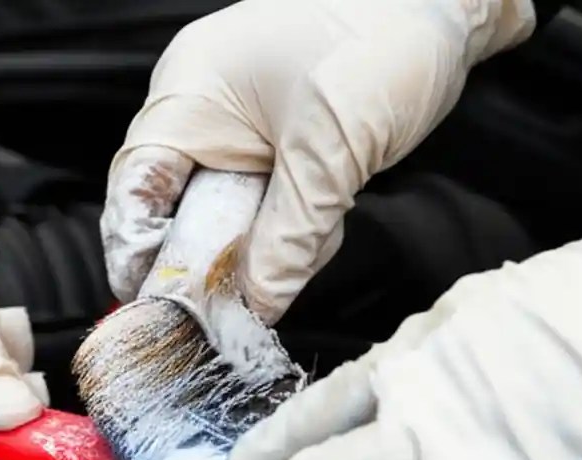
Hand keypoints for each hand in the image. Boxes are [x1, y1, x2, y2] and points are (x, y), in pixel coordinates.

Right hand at [101, 0, 536, 323]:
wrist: (446, 4)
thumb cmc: (381, 41)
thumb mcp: (332, 152)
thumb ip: (290, 236)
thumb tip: (257, 307)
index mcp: (189, 93)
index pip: (135, 187)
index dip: (136, 252)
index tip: (156, 308)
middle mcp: (202, 108)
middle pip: (179, 208)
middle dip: (216, 256)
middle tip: (239, 303)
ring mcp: (240, 123)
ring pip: (230, 212)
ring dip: (268, 239)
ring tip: (316, 232)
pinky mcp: (277, 139)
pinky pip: (268, 201)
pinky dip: (295, 222)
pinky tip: (330, 214)